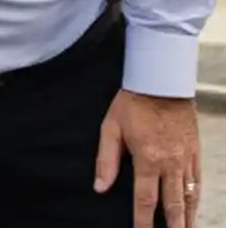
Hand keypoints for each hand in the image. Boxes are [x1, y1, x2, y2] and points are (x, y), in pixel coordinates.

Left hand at [94, 89, 200, 227]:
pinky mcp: (194, 152)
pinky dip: (196, 198)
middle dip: (173, 226)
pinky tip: (193, 207)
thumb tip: (100, 186)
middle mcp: (170, 163)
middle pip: (173, 204)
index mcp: (148, 159)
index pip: (145, 199)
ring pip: (189, 195)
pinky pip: (197, 181)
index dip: (143, 221)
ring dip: (187, 216)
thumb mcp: (110, 128)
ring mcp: (185, 158)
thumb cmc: (133, 103)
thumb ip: (105, 160)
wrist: (162, 82)